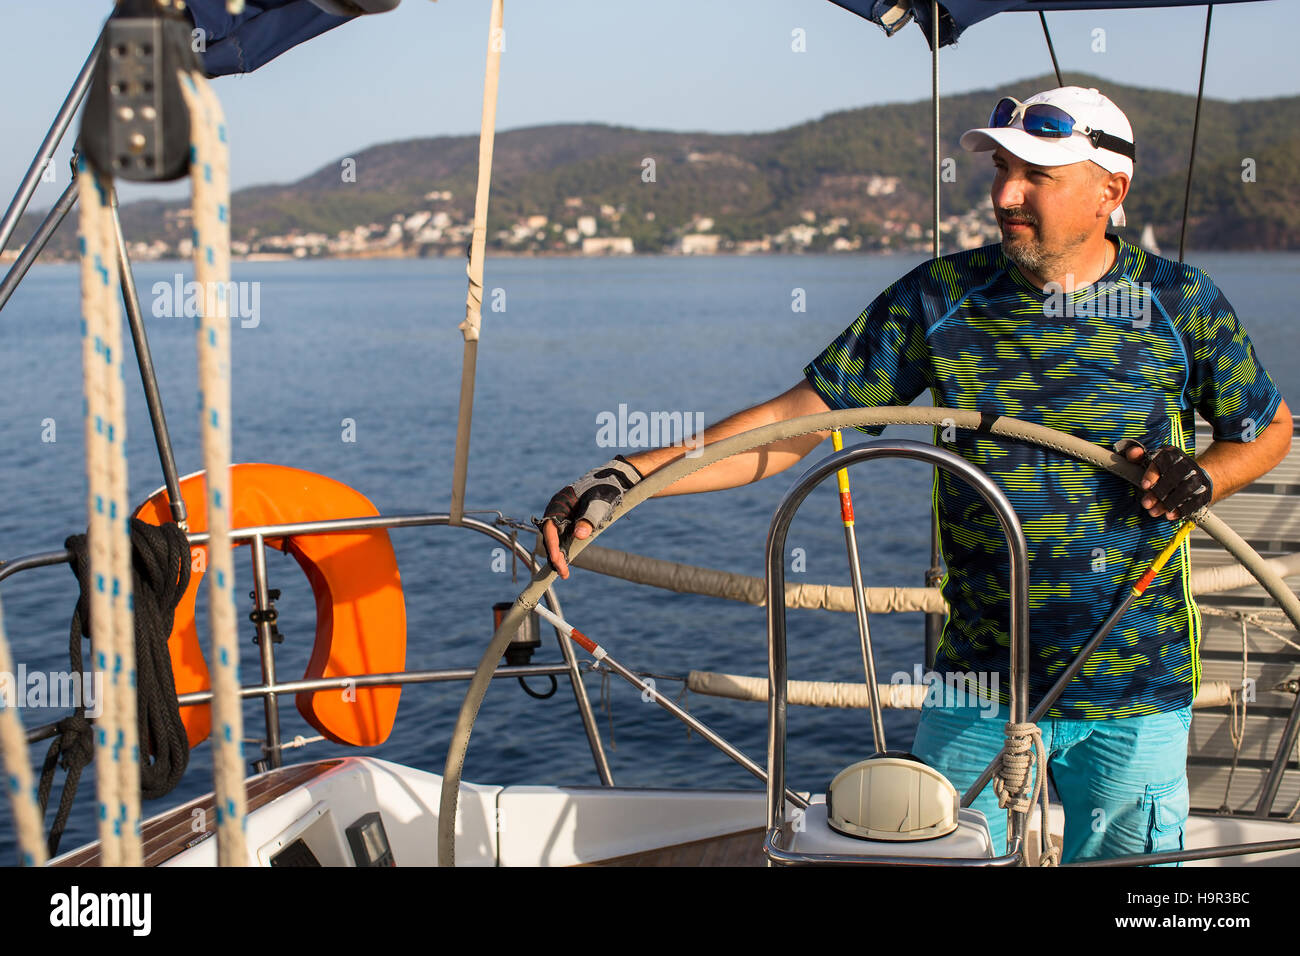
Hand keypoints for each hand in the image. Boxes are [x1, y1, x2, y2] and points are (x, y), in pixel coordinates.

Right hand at [536, 456, 642, 578]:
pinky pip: (565, 538)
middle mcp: (558, 509)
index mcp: (560, 501)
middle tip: (563, 573)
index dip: (553, 545)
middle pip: (550, 535)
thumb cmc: (607, 488)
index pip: (550, 526)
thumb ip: (590, 518)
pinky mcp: (572, 522)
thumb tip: (579, 535)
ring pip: (556, 538)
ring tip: (564, 572)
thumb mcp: (600, 502)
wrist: (616, 480)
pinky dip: (565, 549)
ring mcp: (564, 516)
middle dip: (555, 554)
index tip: (559, 560)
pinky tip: (569, 561)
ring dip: (559, 555)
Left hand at [1115, 439, 1212, 520]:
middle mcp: (1187, 464)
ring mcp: (1198, 478)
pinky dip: (1182, 510)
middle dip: (1159, 492)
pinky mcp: (1204, 492)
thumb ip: (1138, 457)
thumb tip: (1133, 452)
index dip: (1153, 473)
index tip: (1144, 486)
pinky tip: (1170, 516)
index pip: (1164, 460)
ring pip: (1185, 490)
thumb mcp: (1149, 460)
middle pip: (1174, 477)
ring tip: (1154, 512)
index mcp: (1172, 454)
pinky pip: (1195, 501)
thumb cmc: (1165, 470)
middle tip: (1146, 504)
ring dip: (1169, 503)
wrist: (1193, 476)